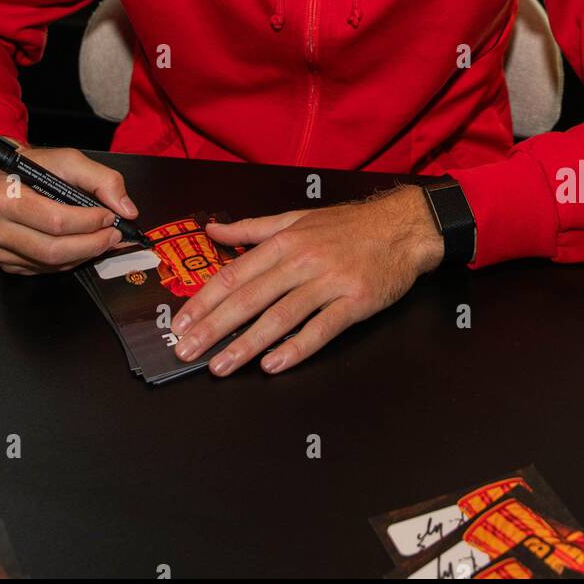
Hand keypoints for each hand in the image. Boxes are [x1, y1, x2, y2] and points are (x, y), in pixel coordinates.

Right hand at [0, 145, 139, 274]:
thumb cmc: (29, 167)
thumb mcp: (66, 160)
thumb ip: (101, 179)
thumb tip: (125, 209)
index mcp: (4, 198)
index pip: (55, 221)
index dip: (89, 222)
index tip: (110, 217)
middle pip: (53, 249)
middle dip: (92, 244)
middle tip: (113, 235)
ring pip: (50, 264)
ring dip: (82, 254)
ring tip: (101, 239)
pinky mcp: (3, 262)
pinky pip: (42, 269)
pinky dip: (67, 260)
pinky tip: (79, 245)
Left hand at [169, 184, 443, 376]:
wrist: (403, 227)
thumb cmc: (348, 225)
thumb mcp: (297, 218)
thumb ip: (252, 228)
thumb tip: (212, 231)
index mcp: (285, 241)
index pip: (234, 274)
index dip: (204, 301)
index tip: (180, 323)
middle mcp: (302, 260)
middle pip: (250, 298)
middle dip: (214, 328)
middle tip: (187, 351)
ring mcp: (329, 282)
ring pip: (280, 317)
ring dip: (246, 345)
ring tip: (221, 366)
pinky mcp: (355, 302)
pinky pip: (321, 329)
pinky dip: (296, 348)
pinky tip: (273, 365)